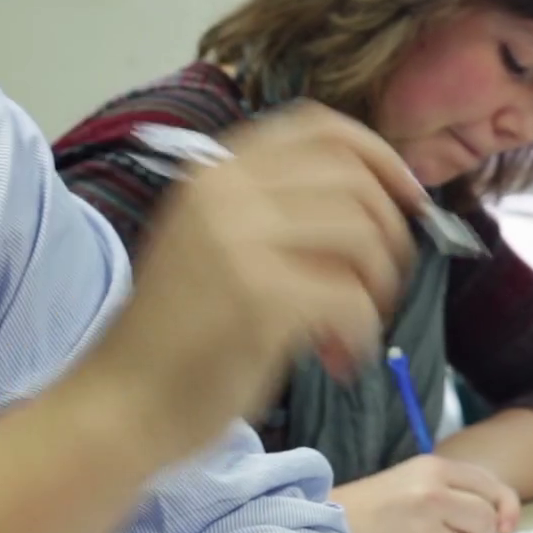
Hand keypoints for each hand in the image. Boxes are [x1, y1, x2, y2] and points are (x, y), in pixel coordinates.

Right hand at [78, 102, 423, 459]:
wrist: (122, 404)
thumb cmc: (185, 333)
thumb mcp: (223, 243)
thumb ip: (285, 210)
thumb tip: (388, 199)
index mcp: (217, 172)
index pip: (321, 128)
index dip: (382, 158)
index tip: (410, 199)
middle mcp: (226, 193)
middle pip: (357, 183)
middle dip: (391, 236)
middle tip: (382, 287)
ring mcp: (241, 241)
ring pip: (365, 237)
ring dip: (380, 289)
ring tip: (355, 328)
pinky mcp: (260, 296)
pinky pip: (354, 299)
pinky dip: (362, 334)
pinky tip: (340, 359)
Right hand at [334, 455, 522, 532]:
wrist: (324, 524)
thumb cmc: (372, 504)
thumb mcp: (414, 479)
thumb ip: (455, 489)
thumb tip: (500, 519)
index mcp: (434, 468)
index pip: (491, 486)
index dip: (507, 507)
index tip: (508, 526)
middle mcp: (433, 493)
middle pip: (485, 519)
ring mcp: (424, 525)